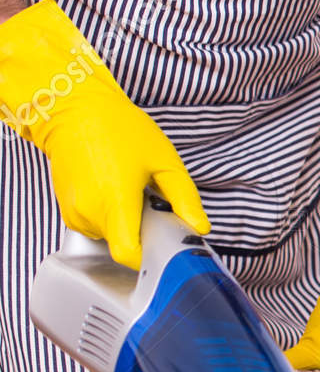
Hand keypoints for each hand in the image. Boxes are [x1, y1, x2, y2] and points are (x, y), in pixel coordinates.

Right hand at [0, 0, 208, 268]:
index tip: (165, 250)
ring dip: (126, 223)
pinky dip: (110, 215)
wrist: (75, 111)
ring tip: (131, 191)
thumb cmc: (119, 129)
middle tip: (153, 204)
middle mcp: (89, 214)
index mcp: (114, 204)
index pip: (128, 256)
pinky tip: (115, 189)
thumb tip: (199, 227)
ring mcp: (74, 213)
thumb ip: (184, 199)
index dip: (150, 260)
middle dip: (143, 233)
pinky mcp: (67, 209)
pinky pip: (96, 225)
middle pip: (123, 246)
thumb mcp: (164, 162)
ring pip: (109, 237)